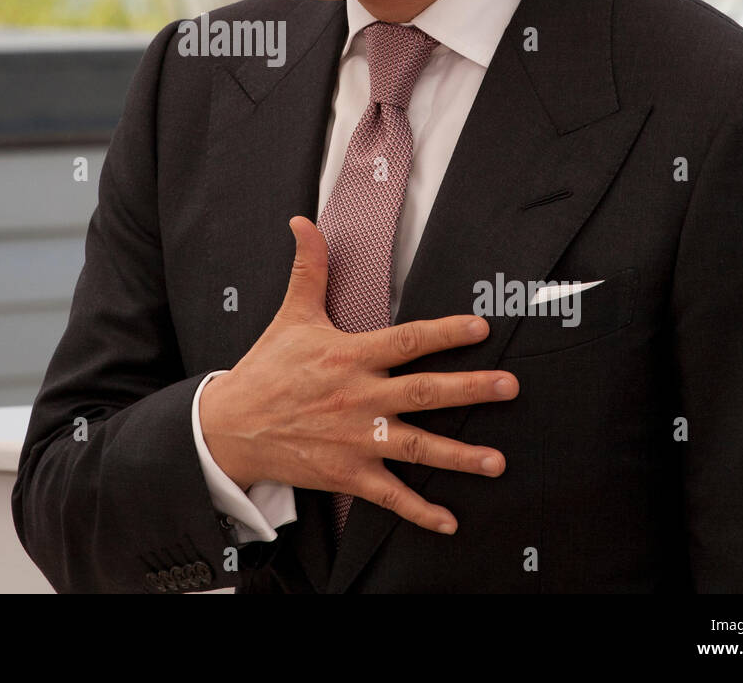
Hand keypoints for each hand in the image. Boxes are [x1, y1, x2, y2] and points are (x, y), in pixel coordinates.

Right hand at [199, 215, 517, 533]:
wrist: (231, 425)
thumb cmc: (267, 368)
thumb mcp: (291, 314)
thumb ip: (309, 268)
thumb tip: (303, 222)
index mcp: (349, 356)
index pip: (406, 341)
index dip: (444, 333)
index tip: (479, 328)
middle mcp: (358, 398)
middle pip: (424, 392)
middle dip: (471, 390)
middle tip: (510, 387)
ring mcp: (355, 439)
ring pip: (417, 447)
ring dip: (460, 457)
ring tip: (497, 461)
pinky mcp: (347, 473)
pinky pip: (390, 494)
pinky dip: (420, 511)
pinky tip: (450, 520)